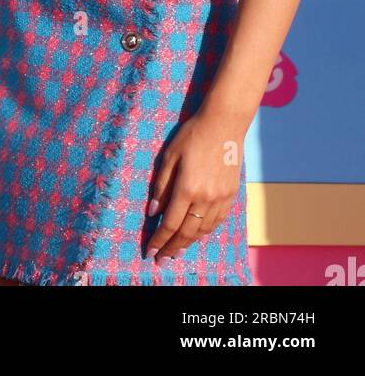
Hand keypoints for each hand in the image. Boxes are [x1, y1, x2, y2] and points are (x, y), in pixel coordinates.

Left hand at [145, 109, 245, 261]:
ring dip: (188, 243)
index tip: (151, 251)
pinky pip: (217, 221)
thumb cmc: (192, 135)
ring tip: (177, 250)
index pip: (170, 223)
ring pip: (203, 230)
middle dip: (172, 248)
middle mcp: (206, 198)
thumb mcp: (170, 156)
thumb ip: (161, 186)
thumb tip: (153, 212)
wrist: (224, 124)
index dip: (159, 239)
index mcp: (187, 188)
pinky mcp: (231, 195)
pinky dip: (205, 231)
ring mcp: (221, 198)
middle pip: (186, 232)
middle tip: (162, 258)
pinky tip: (197, 234)